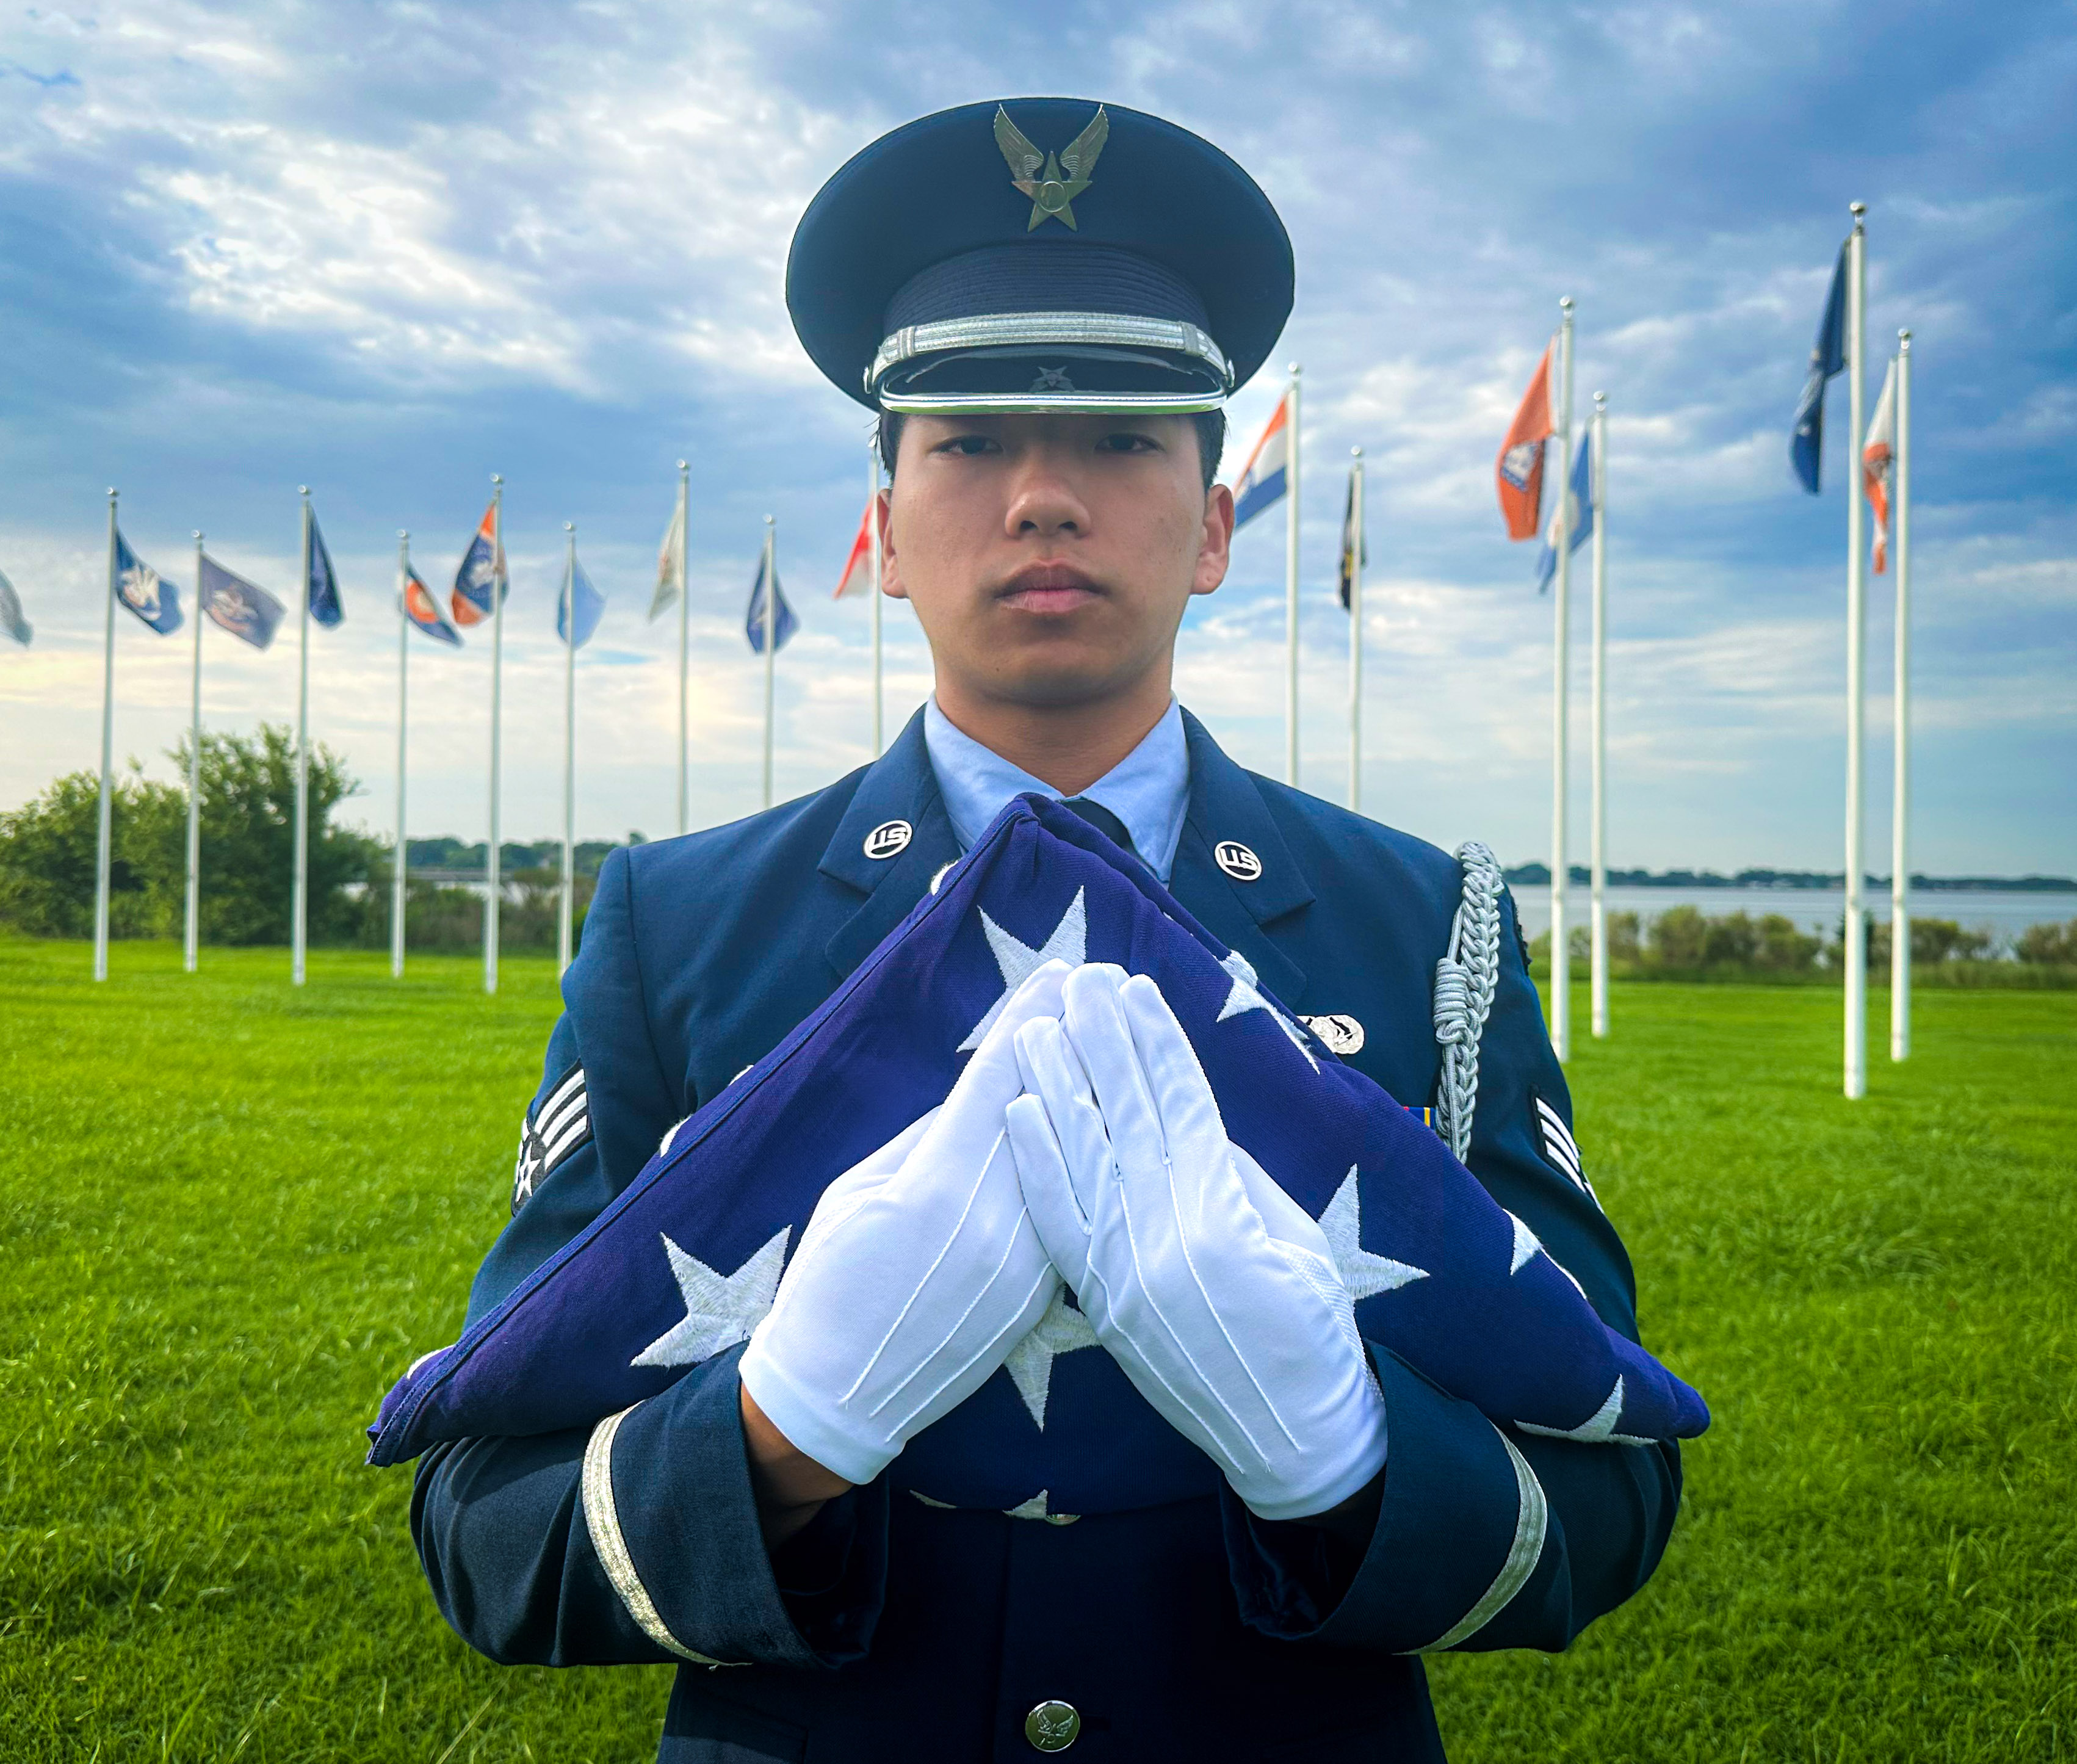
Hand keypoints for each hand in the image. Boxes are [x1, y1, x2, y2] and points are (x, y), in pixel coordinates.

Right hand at [737, 963, 1068, 1487]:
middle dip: (1077, 1040)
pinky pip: (1074, 1212)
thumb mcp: (860, 1191)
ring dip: (1099, 1091)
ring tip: (1122, 1034)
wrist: (840, 1398)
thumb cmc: (828, 1282)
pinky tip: (1110, 1118)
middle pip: (1050, 1112)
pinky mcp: (1042, 1299)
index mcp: (934, 1192)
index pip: (997, 1086)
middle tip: (1104, 981)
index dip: (1029, 1024)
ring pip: (1077, 1160)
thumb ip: (926, 1140)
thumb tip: (984, 1092)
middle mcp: (992, 1228)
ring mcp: (1026, 1268)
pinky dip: (1093, 1158)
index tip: (1057, 976)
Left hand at [1006, 964, 1386, 1521]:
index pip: (1182, 1104)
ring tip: (1036, 1023)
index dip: (1156, 1041)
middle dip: (1103, 1041)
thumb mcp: (1294, 1239)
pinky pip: (1058, 1223)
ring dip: (1057, 1085)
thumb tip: (1184, 1121)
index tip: (1135, 987)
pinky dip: (1037, 1164)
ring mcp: (1127, 1272)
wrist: (1292, 1437)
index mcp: (1227, 1214)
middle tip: (1081, 978)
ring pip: (1083, 1159)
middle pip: (1128, 1117)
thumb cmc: (1309, 1329)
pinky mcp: (1100, 1304)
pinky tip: (1018, 1111)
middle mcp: (1169, 1236)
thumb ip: (1236, 1176)